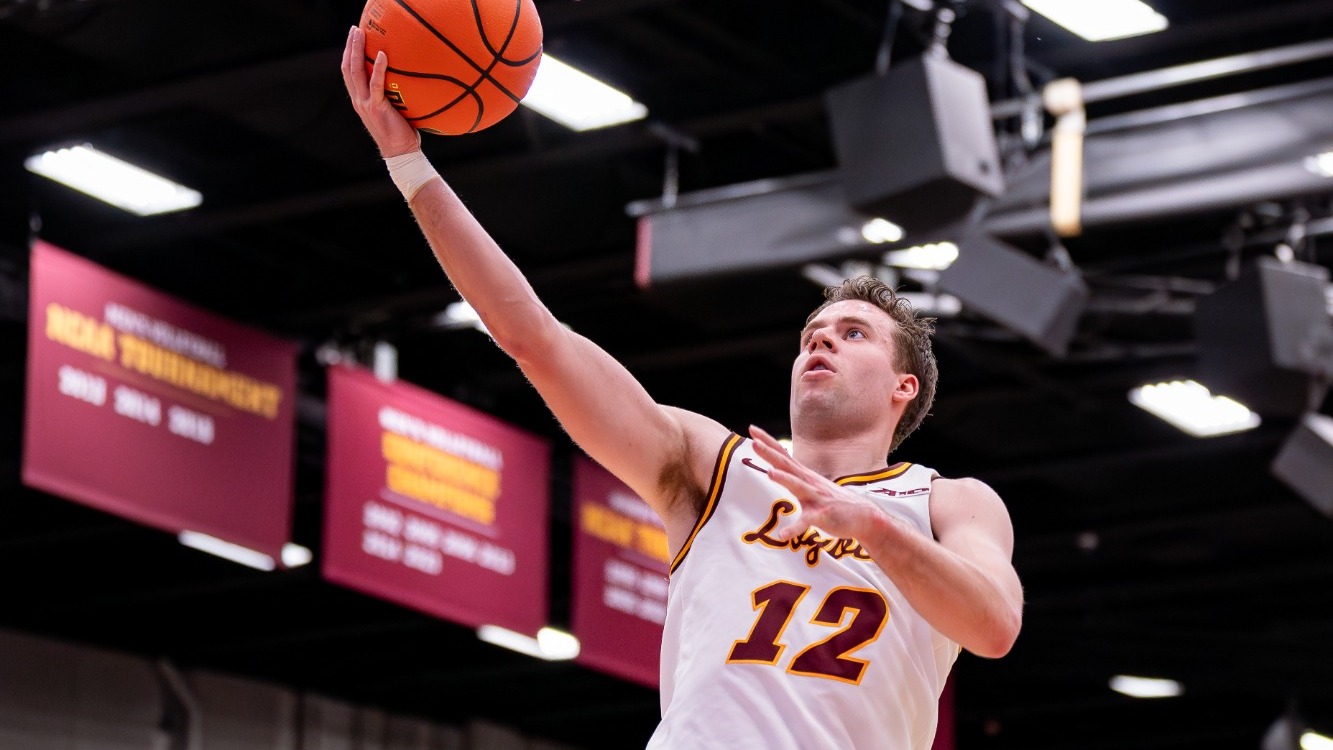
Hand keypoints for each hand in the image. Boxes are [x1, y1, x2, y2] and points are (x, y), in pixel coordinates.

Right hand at [341, 25, 421, 157]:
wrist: (400, 152)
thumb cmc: (402, 132)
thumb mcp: (394, 110)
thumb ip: (392, 95)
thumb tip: (406, 79)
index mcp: (360, 100)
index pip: (349, 73)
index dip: (348, 54)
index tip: (353, 38)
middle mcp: (358, 100)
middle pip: (348, 68)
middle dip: (350, 46)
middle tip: (354, 29)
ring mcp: (365, 104)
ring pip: (355, 72)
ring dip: (357, 50)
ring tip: (361, 34)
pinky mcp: (376, 108)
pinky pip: (375, 84)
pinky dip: (378, 68)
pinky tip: (383, 54)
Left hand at [748, 425, 895, 542]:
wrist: (864, 517)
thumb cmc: (833, 501)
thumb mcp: (812, 485)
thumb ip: (795, 476)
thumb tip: (778, 467)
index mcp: (804, 476)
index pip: (783, 455)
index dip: (768, 443)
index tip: (752, 429)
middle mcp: (809, 483)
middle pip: (787, 465)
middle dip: (770, 453)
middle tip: (754, 441)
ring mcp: (817, 499)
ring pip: (798, 487)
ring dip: (785, 479)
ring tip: (770, 473)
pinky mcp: (823, 516)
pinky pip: (807, 522)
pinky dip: (794, 529)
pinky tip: (783, 536)